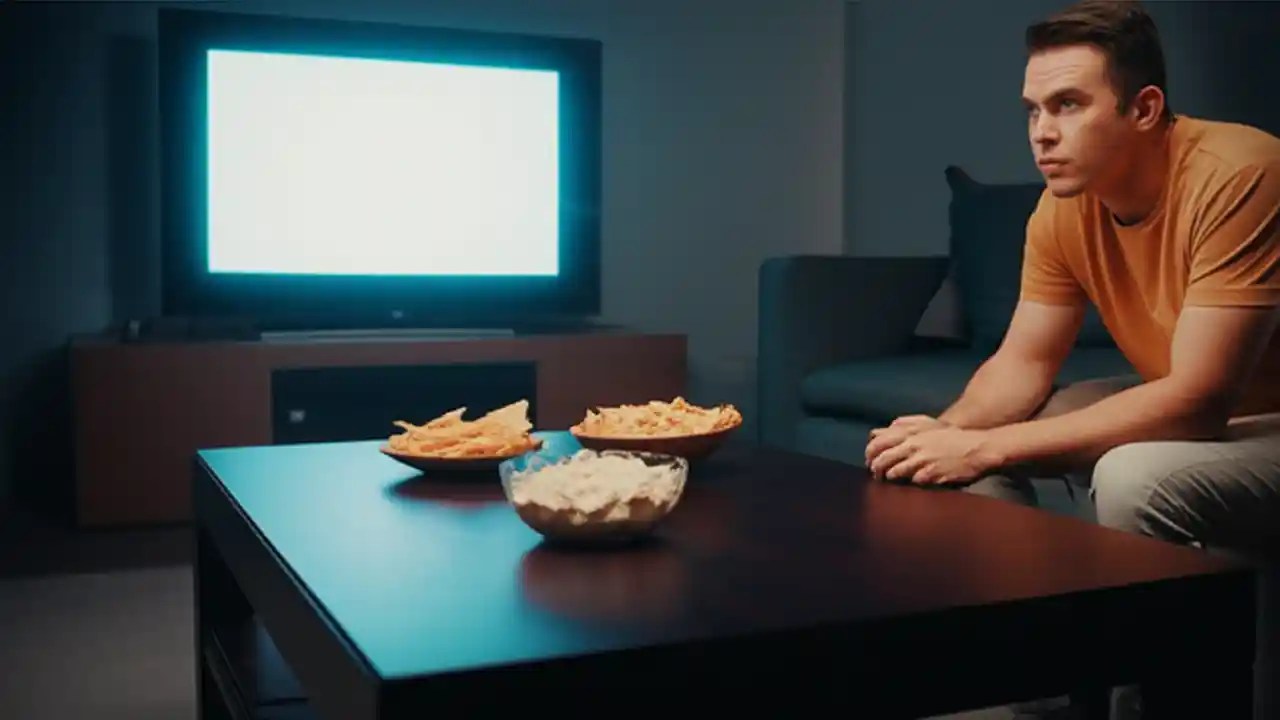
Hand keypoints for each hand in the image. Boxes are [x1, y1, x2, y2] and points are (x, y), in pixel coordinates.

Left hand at [868, 426, 1001, 485]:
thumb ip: (905, 425)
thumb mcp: (928, 425)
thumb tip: (884, 428)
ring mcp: (923, 461)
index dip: (870, 454)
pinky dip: (911, 484)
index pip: (879, 443)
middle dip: (877, 469)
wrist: (978, 448)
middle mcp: (914, 446)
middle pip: (883, 460)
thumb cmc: (953, 437)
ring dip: (891, 478)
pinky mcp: (932, 475)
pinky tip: (912, 484)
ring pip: (895, 472)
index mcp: (911, 433)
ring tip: (891, 481)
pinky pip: (914, 482)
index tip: (870, 461)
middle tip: (877, 475)